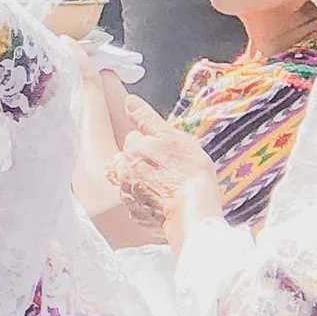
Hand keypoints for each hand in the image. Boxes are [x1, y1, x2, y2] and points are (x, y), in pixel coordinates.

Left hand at [109, 111, 222, 245]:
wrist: (193, 213)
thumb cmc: (188, 174)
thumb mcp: (172, 137)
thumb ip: (147, 119)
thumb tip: (130, 102)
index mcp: (131, 150)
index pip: (135, 137)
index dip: (153, 142)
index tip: (168, 152)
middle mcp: (123, 173)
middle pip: (132, 159)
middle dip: (146, 161)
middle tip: (170, 169)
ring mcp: (128, 195)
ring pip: (134, 179)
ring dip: (146, 180)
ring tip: (169, 185)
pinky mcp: (134, 213)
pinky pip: (139, 200)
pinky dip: (148, 199)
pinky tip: (165, 199)